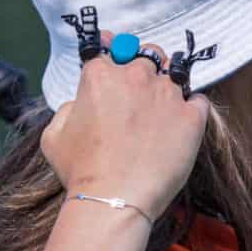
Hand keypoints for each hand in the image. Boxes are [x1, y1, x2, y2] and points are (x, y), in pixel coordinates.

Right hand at [41, 31, 209, 220]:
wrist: (114, 199)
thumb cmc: (80, 171)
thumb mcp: (53, 135)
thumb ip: (68, 108)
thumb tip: (81, 102)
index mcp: (101, 75)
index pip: (109, 50)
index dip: (112, 57)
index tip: (116, 59)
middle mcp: (137, 76)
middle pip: (148, 54)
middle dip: (144, 66)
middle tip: (140, 90)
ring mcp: (168, 94)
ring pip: (174, 74)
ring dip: (168, 86)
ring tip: (161, 110)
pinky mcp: (192, 115)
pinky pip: (198, 100)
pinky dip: (191, 108)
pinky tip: (181, 123)